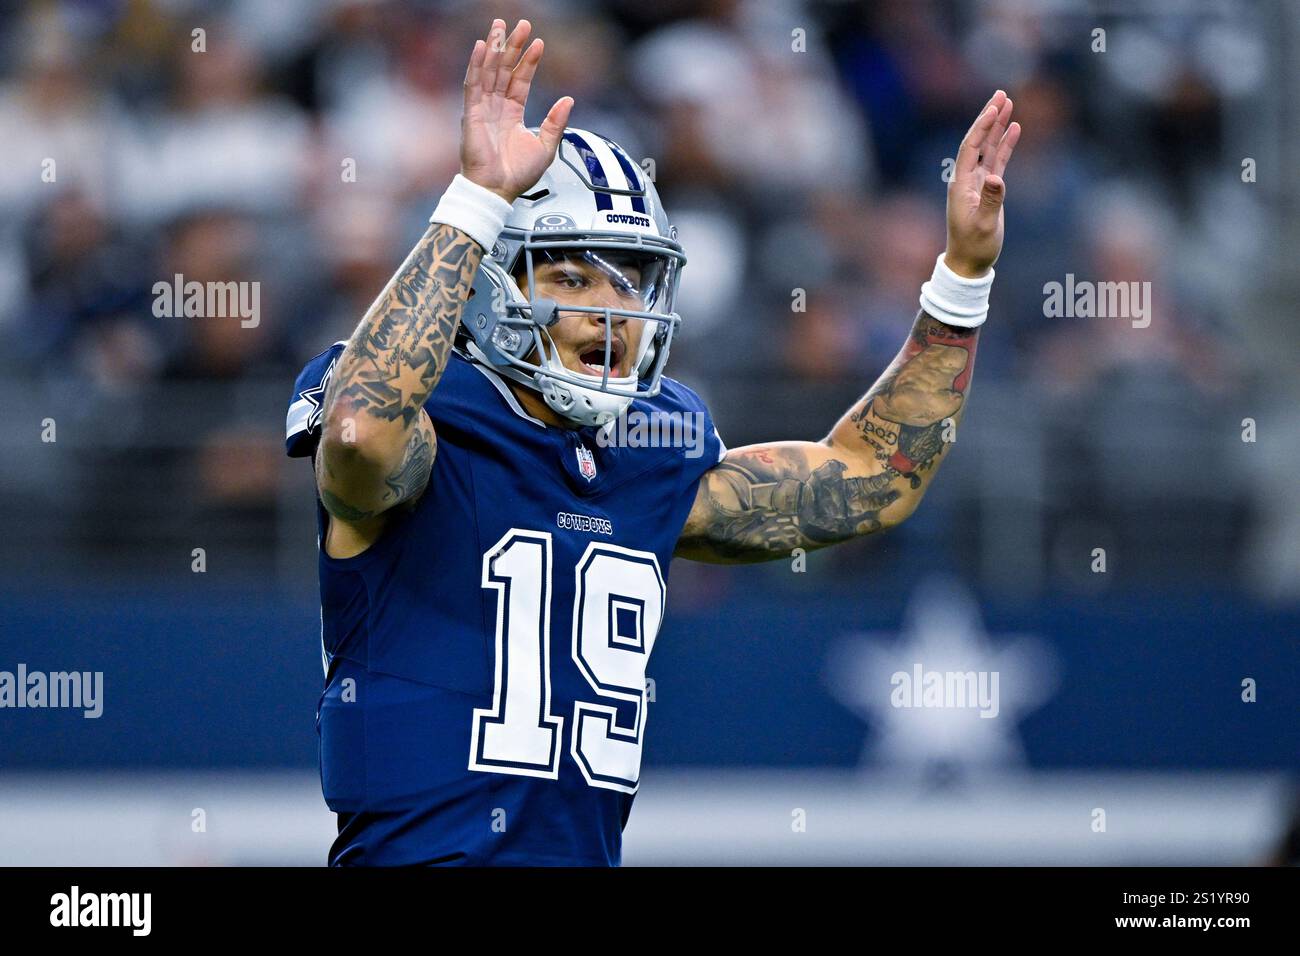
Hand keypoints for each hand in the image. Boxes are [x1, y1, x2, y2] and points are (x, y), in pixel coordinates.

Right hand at [461, 18, 573, 203]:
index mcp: (512, 114)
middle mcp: (496, 108)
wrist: (497, 191)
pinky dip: (477, 64)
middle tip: (521, 24)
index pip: (520, 80)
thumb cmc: (516, 176)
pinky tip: (482, 47)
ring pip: (488, 71)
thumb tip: (568, 100)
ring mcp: (483, 109)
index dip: (529, 61)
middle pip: (504, 69)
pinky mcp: (472, 114)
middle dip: (512, 46)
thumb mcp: (545, 148)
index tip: (539, 43)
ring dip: (495, 48)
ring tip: (501, 26)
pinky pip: (473, 84)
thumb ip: (556, 123)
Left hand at [944, 90, 1020, 277]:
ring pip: (988, 147)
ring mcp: (977, 182)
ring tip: (1008, 103)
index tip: (994, 107)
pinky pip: (997, 160)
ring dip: (997, 126)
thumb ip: (991, 201)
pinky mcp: (987, 188)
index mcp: (960, 184)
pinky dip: (1005, 144)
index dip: (982, 126)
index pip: (970, 147)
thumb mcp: (983, 226)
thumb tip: (996, 178)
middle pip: (977, 140)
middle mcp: (966, 178)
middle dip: (988, 117)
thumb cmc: (974, 247)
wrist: (969, 262)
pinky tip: (1014, 128)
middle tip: (1001, 93)